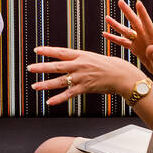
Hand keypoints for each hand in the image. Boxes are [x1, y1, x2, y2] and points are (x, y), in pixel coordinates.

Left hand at [27, 46, 142, 105]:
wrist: (121, 75)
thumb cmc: (107, 65)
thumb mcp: (91, 57)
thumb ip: (78, 59)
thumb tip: (65, 59)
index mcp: (81, 55)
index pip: (61, 52)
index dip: (48, 51)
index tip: (36, 50)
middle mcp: (79, 65)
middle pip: (57, 66)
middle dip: (42, 67)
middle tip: (30, 68)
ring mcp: (81, 77)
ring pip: (60, 81)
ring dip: (46, 84)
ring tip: (34, 86)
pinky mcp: (85, 88)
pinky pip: (69, 94)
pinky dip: (59, 99)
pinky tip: (49, 102)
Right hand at [103, 0, 152, 79]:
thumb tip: (150, 48)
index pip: (147, 23)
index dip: (142, 13)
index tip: (138, 3)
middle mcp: (145, 37)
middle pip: (134, 22)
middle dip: (127, 12)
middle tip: (120, 2)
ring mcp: (139, 42)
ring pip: (126, 31)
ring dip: (117, 25)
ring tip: (107, 18)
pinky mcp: (135, 48)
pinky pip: (122, 42)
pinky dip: (114, 38)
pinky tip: (106, 35)